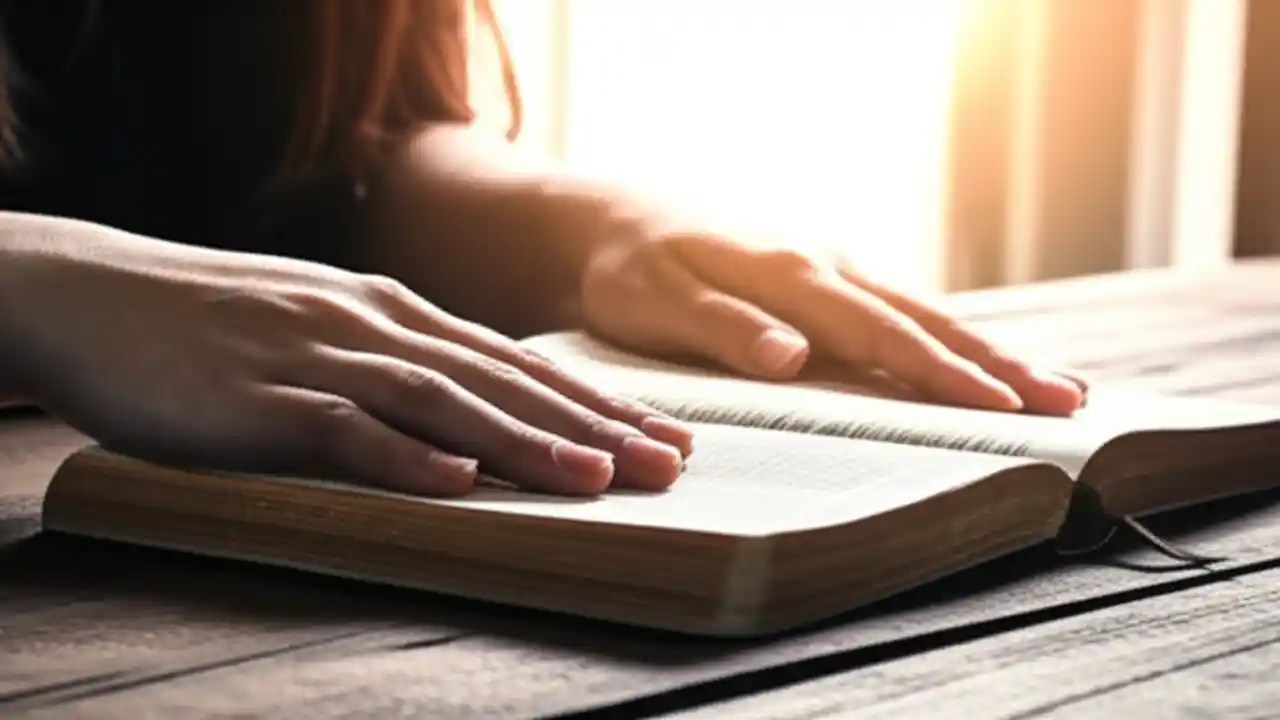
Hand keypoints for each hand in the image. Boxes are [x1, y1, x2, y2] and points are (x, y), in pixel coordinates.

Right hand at [0, 217, 691, 494]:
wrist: (94, 294)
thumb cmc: (218, 323)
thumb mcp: (325, 329)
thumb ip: (394, 362)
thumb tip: (469, 413)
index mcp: (395, 313)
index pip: (516, 362)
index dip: (594, 403)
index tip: (660, 436)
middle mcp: (374, 327)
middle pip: (502, 382)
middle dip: (591, 427)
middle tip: (667, 465)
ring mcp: (320, 357)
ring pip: (443, 401)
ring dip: (523, 442)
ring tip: (595, 479)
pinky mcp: (261, 398)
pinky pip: (341, 429)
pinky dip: (402, 455)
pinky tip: (456, 482)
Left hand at [580, 232, 1086, 414]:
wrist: (610, 220)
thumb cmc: (629, 271)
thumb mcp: (657, 303)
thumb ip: (725, 328)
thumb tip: (794, 358)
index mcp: (791, 275)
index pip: (882, 334)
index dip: (944, 375)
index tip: (1007, 408)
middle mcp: (824, 266)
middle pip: (925, 321)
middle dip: (999, 364)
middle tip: (1071, 404)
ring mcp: (829, 268)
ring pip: (924, 313)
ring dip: (990, 351)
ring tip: (1057, 387)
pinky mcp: (822, 278)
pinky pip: (899, 310)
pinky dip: (948, 337)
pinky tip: (980, 360)